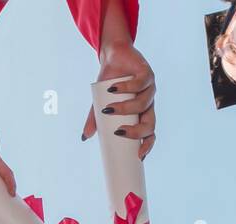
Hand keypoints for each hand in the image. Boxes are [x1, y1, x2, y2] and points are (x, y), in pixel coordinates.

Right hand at [83, 42, 155, 159]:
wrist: (113, 56)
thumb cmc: (109, 81)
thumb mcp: (100, 102)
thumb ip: (94, 119)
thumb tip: (85, 137)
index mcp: (142, 113)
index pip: (150, 133)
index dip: (148, 144)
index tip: (139, 155)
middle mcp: (148, 103)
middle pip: (150, 123)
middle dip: (137, 131)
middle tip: (120, 132)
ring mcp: (149, 88)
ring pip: (144, 104)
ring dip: (126, 108)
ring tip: (109, 109)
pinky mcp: (147, 73)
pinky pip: (139, 83)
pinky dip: (126, 87)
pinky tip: (114, 89)